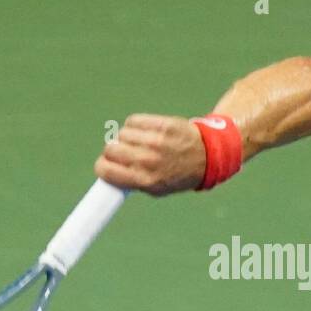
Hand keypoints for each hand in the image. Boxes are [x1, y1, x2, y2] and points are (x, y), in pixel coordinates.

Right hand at [93, 113, 208, 196]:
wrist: (208, 156)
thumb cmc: (179, 175)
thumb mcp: (157, 188)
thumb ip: (132, 182)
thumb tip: (107, 172)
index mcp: (146, 180)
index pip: (106, 170)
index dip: (102, 167)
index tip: (105, 166)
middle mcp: (149, 161)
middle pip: (110, 149)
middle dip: (111, 152)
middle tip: (121, 154)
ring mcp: (156, 141)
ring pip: (121, 134)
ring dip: (125, 138)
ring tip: (137, 143)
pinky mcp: (162, 125)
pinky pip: (133, 121)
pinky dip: (134, 125)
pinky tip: (142, 131)